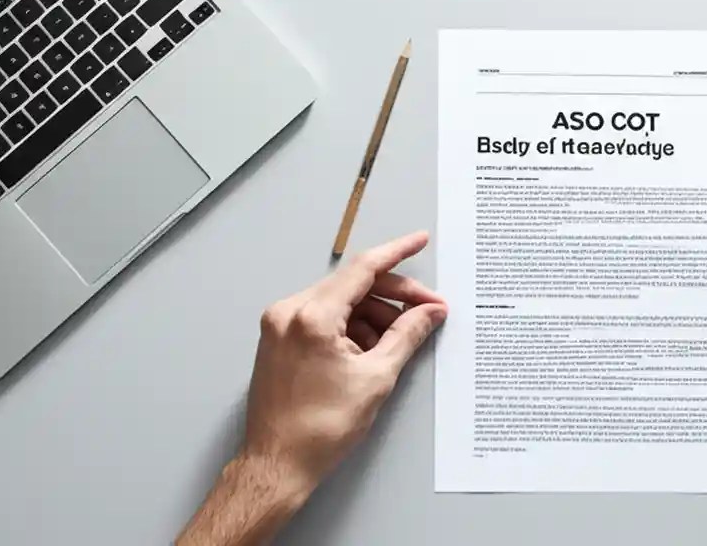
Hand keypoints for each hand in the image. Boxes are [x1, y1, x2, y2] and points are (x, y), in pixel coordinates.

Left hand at [241, 231, 447, 500]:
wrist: (277, 465)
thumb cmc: (320, 429)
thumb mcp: (376, 378)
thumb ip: (406, 335)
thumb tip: (430, 312)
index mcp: (312, 316)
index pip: (363, 269)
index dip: (397, 252)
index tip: (419, 240)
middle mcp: (289, 312)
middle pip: (353, 285)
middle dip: (394, 296)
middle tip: (428, 310)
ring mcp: (280, 325)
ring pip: (339, 302)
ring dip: (374, 315)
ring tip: (400, 340)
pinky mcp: (278, 340)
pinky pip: (323, 319)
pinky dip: (351, 328)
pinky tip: (372, 349)